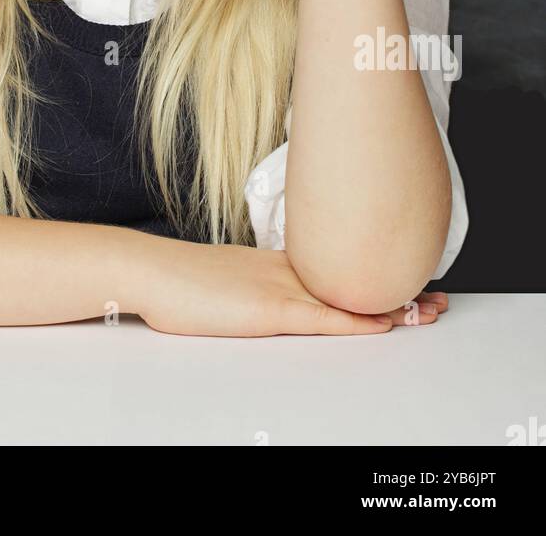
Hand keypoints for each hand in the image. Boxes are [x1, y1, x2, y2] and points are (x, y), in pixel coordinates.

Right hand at [134, 237, 448, 337]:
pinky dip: (356, 319)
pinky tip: (382, 322)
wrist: (149, 270)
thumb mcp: (222, 278)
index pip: (335, 267)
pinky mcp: (267, 309)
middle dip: (395, 289)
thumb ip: (250, 283)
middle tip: (435, 296)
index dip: (371, 274)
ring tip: (427, 312)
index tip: (402, 277)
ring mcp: (277, 287)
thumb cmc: (176, 279)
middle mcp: (284, 269)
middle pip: (350, 278)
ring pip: (345, 296)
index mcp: (274, 262)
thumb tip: (260, 295)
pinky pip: (322, 316)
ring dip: (389, 306)